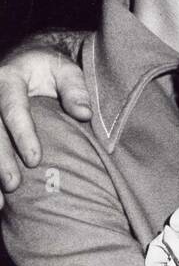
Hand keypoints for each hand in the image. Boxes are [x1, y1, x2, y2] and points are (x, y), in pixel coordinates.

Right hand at [0, 47, 91, 207]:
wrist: (26, 63)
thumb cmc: (50, 69)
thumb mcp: (65, 69)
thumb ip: (75, 89)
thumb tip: (84, 113)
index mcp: (9, 79)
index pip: (12, 107)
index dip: (22, 133)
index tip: (34, 159)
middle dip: (0, 159)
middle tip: (14, 184)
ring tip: (0, 202)